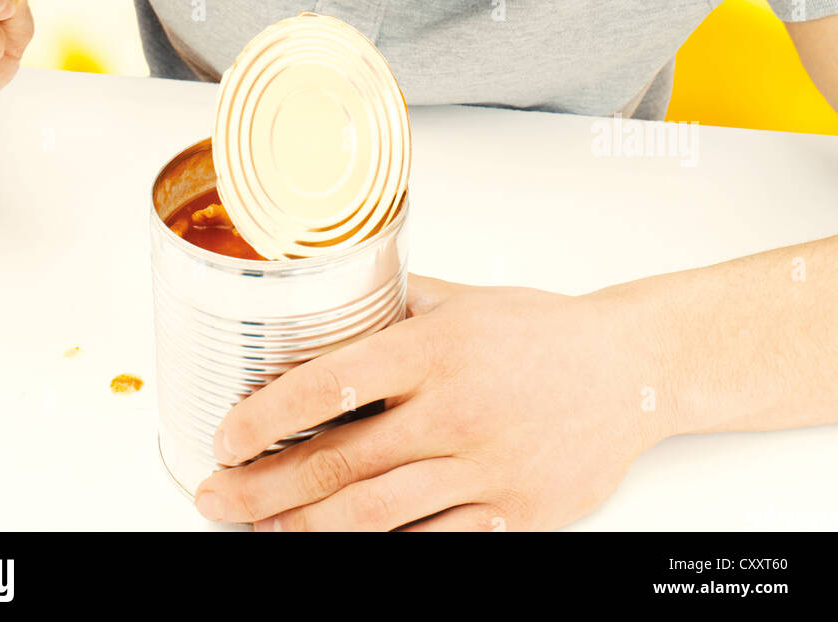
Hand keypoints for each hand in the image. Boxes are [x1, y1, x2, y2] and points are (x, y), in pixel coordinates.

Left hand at [194, 272, 670, 530]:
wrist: (630, 369)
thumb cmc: (545, 330)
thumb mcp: (464, 300)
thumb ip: (396, 304)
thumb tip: (331, 301)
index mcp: (435, 348)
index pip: (329, 386)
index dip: (265, 417)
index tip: (225, 435)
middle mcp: (455, 408)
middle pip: (338, 463)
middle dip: (263, 487)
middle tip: (217, 495)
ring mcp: (485, 467)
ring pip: (375, 514)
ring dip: (305, 526)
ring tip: (261, 527)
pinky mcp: (516, 512)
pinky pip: (434, 541)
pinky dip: (382, 547)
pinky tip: (342, 544)